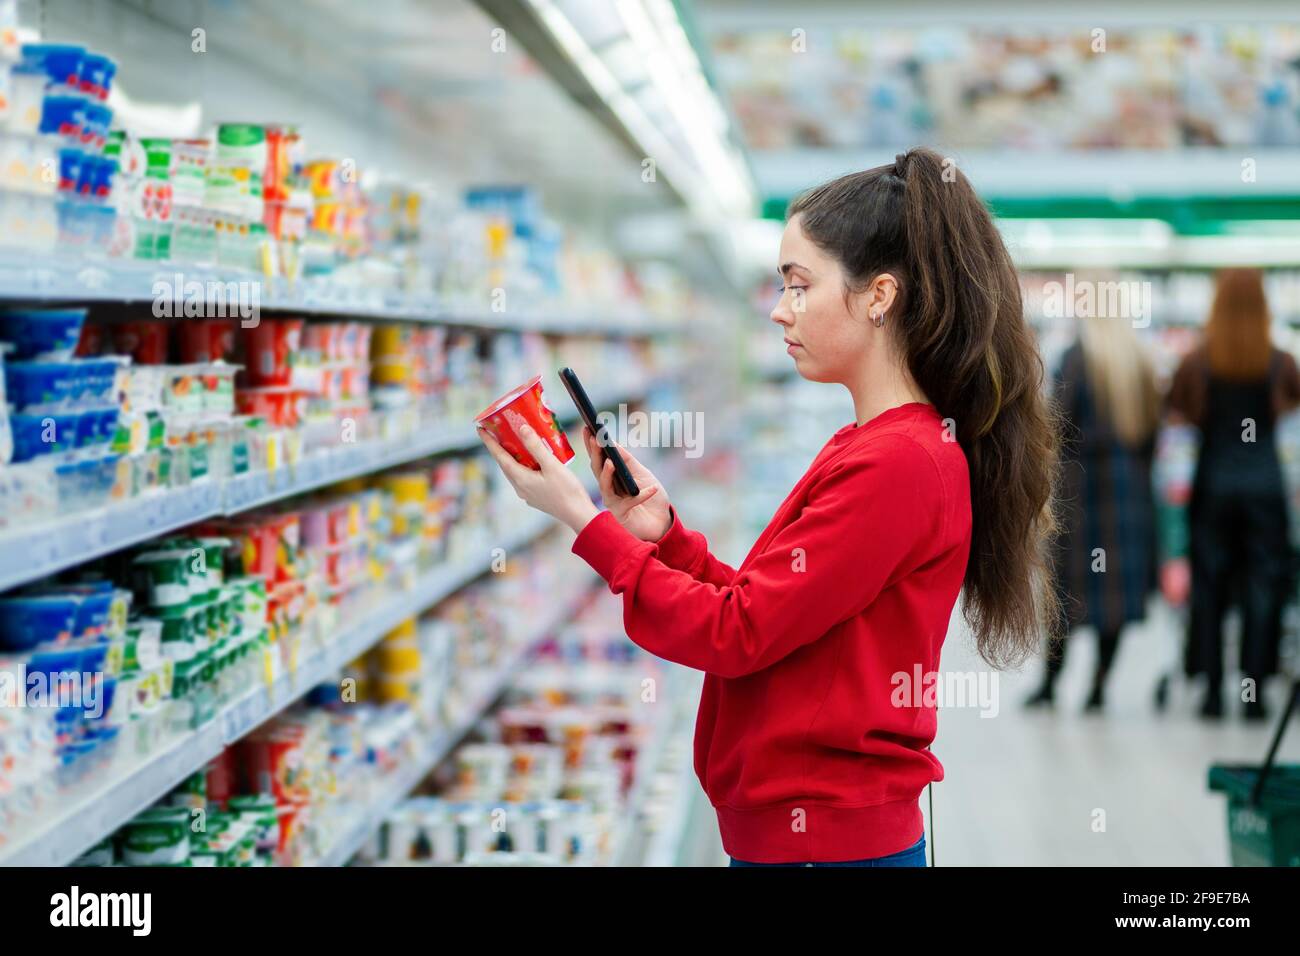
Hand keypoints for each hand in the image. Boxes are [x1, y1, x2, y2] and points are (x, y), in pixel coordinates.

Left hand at [478, 410, 599, 532]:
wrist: (578, 515)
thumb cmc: (567, 490)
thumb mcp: (552, 465)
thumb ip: (536, 446)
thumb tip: (521, 428)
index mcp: (521, 479)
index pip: (500, 457)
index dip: (489, 442)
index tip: (480, 429)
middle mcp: (520, 488)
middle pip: (505, 464)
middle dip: (499, 448)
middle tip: (496, 432)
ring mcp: (527, 494)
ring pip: (514, 471)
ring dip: (511, 457)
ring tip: (512, 443)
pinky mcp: (536, 497)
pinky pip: (523, 477)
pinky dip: (522, 465)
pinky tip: (531, 460)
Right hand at [582, 426, 670, 541]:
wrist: (663, 523)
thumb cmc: (653, 498)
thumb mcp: (642, 474)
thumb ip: (628, 461)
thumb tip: (613, 444)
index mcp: (612, 477)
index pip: (599, 458)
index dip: (592, 443)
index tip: (588, 426)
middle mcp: (608, 489)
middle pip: (597, 468)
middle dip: (595, 453)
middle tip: (593, 437)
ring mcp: (613, 502)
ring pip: (604, 485)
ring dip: (606, 472)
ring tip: (610, 461)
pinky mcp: (621, 515)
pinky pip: (630, 502)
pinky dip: (643, 494)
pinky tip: (653, 488)